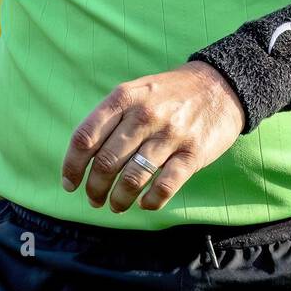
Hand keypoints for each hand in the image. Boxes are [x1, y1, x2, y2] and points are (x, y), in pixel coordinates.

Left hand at [60, 61, 244, 213]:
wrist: (220, 85)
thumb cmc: (170, 94)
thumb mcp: (137, 91)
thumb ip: (110, 118)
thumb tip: (82, 157)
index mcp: (125, 97)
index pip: (86, 137)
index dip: (72, 166)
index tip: (70, 183)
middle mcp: (145, 114)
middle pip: (106, 162)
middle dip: (95, 188)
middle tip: (94, 199)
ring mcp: (171, 134)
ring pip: (132, 178)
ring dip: (119, 199)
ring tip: (116, 205)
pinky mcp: (193, 152)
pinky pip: (165, 186)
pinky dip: (150, 201)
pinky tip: (146, 203)